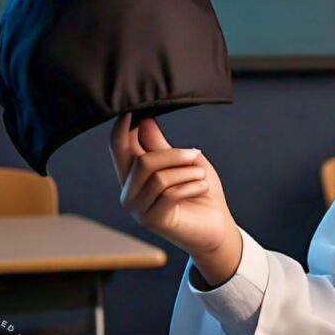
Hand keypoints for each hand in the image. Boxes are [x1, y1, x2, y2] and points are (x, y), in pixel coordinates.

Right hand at [110, 113, 232, 256]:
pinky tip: (201, 187)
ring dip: (188, 173)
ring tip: (200, 176)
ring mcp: (139, 209)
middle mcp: (129, 192)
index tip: (131, 111)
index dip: (121, 129)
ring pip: (159, 178)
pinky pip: (171, 195)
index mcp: (134, 174)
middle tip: (195, 154)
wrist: (216, 223)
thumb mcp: (183, 161)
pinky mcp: (153, 222)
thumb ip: (160, 145)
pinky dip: (192, 186)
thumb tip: (143, 120)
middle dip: (174, 155)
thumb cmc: (200, 190)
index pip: (118, 149)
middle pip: (143, 162)